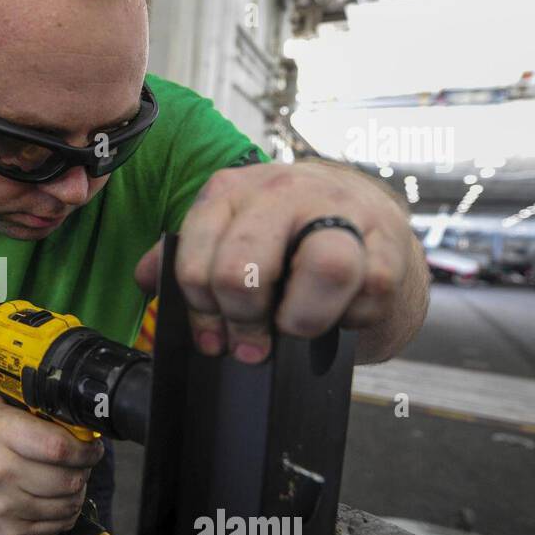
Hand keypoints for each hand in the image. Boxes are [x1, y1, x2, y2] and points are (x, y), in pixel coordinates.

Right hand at [0, 396, 103, 534]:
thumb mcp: (2, 410)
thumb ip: (39, 411)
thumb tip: (82, 425)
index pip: (59, 447)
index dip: (85, 450)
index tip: (91, 448)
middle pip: (66, 479)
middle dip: (83, 471)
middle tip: (80, 465)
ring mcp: (3, 505)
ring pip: (66, 505)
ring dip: (75, 493)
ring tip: (67, 482)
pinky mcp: (8, 531)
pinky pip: (56, 526)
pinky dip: (64, 514)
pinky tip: (55, 500)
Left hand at [134, 161, 424, 362]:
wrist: (371, 226)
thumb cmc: (288, 240)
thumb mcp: (229, 236)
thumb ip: (184, 256)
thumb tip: (145, 279)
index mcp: (232, 191)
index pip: (193, 259)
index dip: (198, 311)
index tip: (211, 334)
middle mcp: (285, 192)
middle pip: (244, 268)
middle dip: (242, 320)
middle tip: (249, 344)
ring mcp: (343, 214)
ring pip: (325, 269)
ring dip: (302, 318)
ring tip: (293, 329)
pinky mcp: (389, 248)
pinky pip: (367, 296)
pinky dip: (348, 319)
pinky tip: (338, 313)